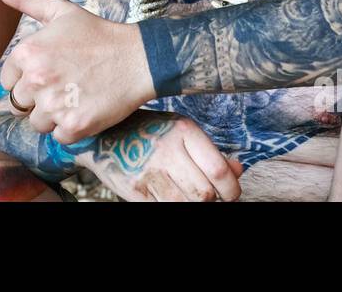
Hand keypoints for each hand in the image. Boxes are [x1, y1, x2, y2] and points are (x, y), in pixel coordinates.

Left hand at [0, 0, 153, 143]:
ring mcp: (54, 105)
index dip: (28, 79)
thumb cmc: (97, 34)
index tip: (50, 72)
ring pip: (37, 124)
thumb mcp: (59, 11)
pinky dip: (71, 127)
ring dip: (53, 115)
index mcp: (27, 53)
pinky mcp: (73, 126)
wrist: (137, 58)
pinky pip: (58, 136)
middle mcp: (36, 80)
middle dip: (38, 98)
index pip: (8, 82)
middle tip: (65, 83)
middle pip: (20, 105)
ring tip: (76, 95)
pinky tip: (86, 107)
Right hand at [85, 112, 243, 201]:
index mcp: (184, 131)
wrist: (103, 135)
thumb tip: (238, 170)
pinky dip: (170, 207)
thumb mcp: (181, 130)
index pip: (218, 171)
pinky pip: (162, 209)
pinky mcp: (133, 190)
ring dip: (192, 205)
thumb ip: (210, 152)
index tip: (230, 194)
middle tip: (208, 197)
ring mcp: (148, 172)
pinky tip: (169, 197)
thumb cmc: (150, 132)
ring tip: (188, 196)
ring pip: (185, 205)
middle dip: (212, 200)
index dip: (232, 190)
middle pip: (204, 193)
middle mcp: (167, 150)